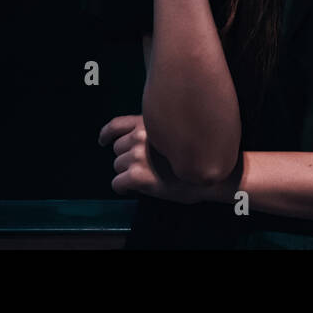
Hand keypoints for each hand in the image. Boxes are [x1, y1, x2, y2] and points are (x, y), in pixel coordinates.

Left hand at [98, 114, 217, 204]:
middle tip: (141, 166)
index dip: (106, 134)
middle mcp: (140, 136)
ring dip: (126, 172)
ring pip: (117, 166)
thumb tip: (139, 138)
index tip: (103, 140)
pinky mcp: (136, 175)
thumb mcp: (175, 132)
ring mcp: (137, 155)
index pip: (116, 125)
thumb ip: (156, 131)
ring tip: (143, 177)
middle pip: (117, 149)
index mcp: (148, 123)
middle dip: (126, 157)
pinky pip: (117, 183)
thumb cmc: (199, 154)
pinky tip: (132, 190)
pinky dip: (122, 188)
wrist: (209, 173)